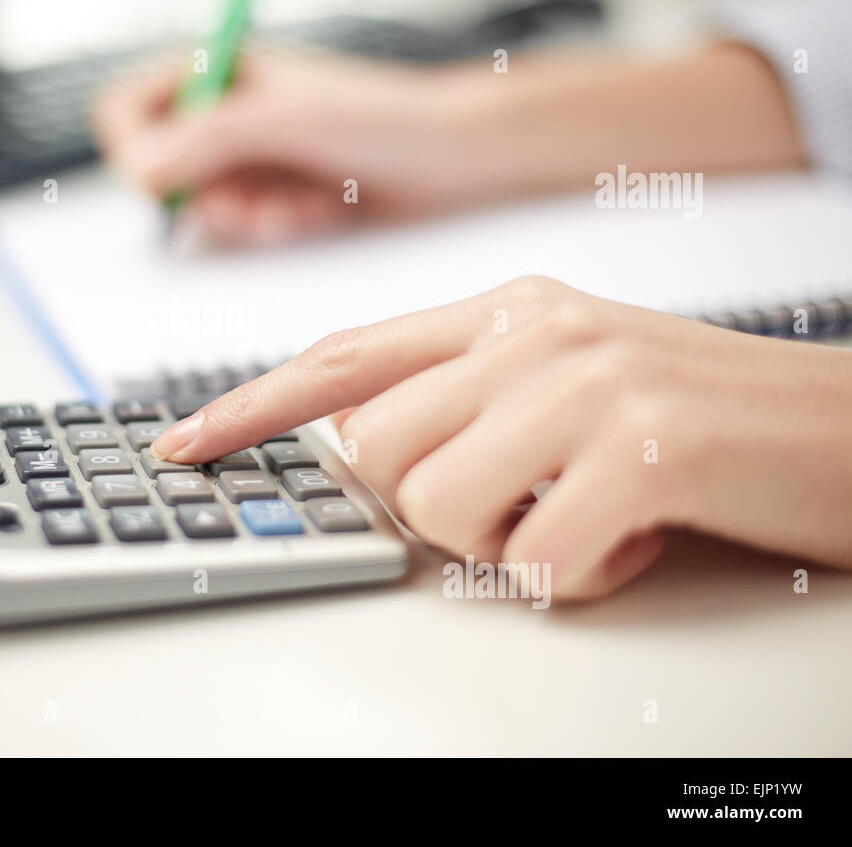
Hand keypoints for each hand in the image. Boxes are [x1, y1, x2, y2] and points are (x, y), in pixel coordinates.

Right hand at [93, 43, 804, 245]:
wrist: (452, 156)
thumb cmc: (379, 116)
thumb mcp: (284, 118)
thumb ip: (204, 139)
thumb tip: (142, 173)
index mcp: (218, 73)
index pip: (127, 109)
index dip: (134, 150)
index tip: (162, 181)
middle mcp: (226, 115)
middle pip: (162, 171)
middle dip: (208, 195)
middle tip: (252, 203)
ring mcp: (251, 160)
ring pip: (204, 209)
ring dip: (248, 218)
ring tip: (299, 206)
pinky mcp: (276, 199)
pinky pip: (245, 231)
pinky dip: (276, 229)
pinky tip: (318, 212)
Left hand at [150, 277, 851, 598]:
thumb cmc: (703, 418)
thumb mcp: (572, 378)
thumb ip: (467, 394)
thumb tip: (366, 444)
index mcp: (510, 309)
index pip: (346, 355)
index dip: (252, 405)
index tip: (183, 443)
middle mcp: (537, 331)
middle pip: (377, 450)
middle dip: (436, 504)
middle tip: (531, 498)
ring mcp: (586, 384)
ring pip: (437, 505)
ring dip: (507, 541)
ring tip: (589, 512)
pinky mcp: (639, 453)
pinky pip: (532, 562)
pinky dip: (579, 577)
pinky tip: (638, 537)